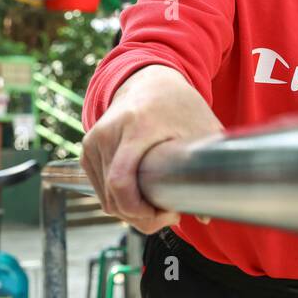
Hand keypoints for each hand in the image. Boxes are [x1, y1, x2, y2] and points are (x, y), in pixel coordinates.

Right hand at [80, 64, 223, 232]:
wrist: (150, 80)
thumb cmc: (179, 105)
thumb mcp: (203, 130)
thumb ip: (210, 167)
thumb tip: (205, 215)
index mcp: (138, 127)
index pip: (121, 182)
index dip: (139, 211)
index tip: (167, 213)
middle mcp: (109, 134)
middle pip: (113, 197)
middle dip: (141, 216)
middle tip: (168, 213)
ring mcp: (93, 142)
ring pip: (105, 198)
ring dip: (130, 211)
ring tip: (158, 203)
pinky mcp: (87, 149)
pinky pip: (99, 188)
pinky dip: (118, 199)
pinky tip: (141, 194)